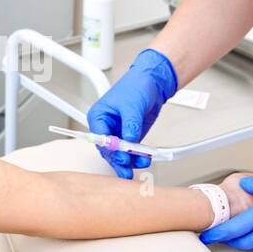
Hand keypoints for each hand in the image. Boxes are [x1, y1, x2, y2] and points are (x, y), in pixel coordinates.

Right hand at [87, 48, 177, 178]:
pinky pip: (131, 152)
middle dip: (119, 160)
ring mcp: (119, 133)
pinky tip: (144, 160)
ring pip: (119, 154)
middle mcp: (107, 127)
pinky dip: (137, 157)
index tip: (121, 156)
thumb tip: (129, 141)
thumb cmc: (136, 86)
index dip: (110, 149)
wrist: (153, 83)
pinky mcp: (130, 137)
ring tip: (140, 164)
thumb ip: (130, 125)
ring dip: (129, 162)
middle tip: (127, 168)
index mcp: (99, 116)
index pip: (100, 138)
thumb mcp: (132, 105)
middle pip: (108, 150)